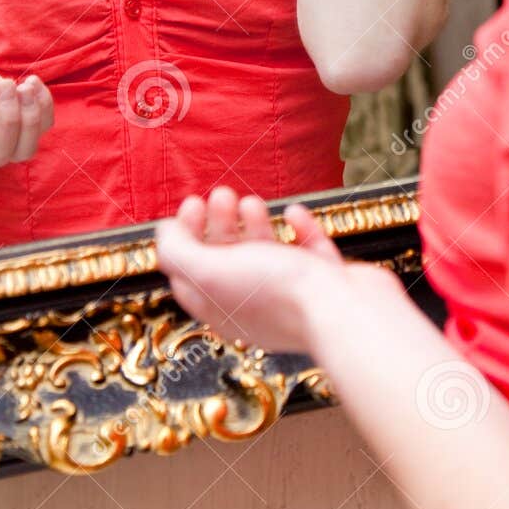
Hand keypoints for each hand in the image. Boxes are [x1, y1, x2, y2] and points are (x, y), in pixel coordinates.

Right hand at [0, 56, 54, 170]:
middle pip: (0, 154)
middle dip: (8, 119)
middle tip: (5, 85)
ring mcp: (3, 144)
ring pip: (25, 148)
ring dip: (32, 117)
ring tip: (25, 86)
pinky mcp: (22, 128)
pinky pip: (43, 128)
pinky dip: (45, 107)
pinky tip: (32, 83)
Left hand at [154, 185, 351, 355]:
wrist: (345, 312)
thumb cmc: (276, 294)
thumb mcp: (209, 271)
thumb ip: (178, 252)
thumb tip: (163, 231)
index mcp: (223, 312)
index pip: (191, 275)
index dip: (184, 238)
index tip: (191, 204)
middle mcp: (256, 308)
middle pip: (228, 262)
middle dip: (219, 225)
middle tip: (221, 195)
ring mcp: (294, 296)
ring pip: (267, 255)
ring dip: (254, 224)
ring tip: (250, 201)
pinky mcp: (328, 283)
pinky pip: (309, 251)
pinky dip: (299, 228)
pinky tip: (294, 212)